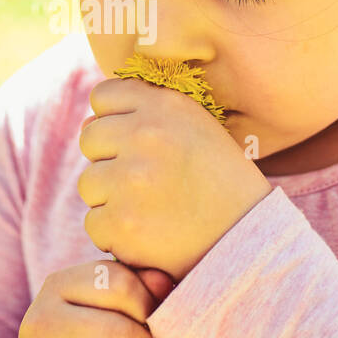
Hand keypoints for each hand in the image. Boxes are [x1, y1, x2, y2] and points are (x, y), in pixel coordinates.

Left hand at [77, 76, 273, 282]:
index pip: (103, 96)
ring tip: (151, 210)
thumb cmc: (221, 185)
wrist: (250, 241)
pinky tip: (149, 234)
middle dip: (109, 161)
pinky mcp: (121, 222)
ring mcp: (130, 179)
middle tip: (146, 184)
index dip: (113, 120)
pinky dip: (115, 234)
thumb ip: (145, 116)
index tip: (136, 144)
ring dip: (111, 200)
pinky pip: (94, 223)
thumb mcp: (197, 131)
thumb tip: (87, 121)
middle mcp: (145, 135)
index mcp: (165, 106)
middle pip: (90, 138)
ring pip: (88, 183)